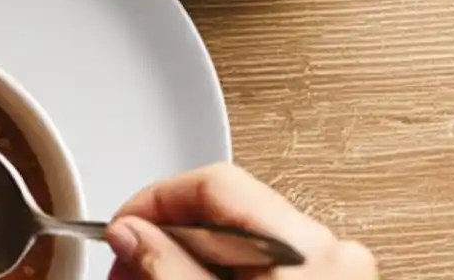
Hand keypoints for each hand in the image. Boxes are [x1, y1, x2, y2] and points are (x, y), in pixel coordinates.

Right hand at [106, 163, 376, 279]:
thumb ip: (165, 266)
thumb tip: (129, 231)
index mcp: (306, 247)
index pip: (213, 183)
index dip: (154, 200)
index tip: (119, 229)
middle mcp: (330, 253)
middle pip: (222, 211)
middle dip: (162, 235)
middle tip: (125, 266)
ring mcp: (334, 274)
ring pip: (234, 242)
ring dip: (181, 256)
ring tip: (145, 279)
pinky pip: (258, 265)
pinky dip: (212, 273)